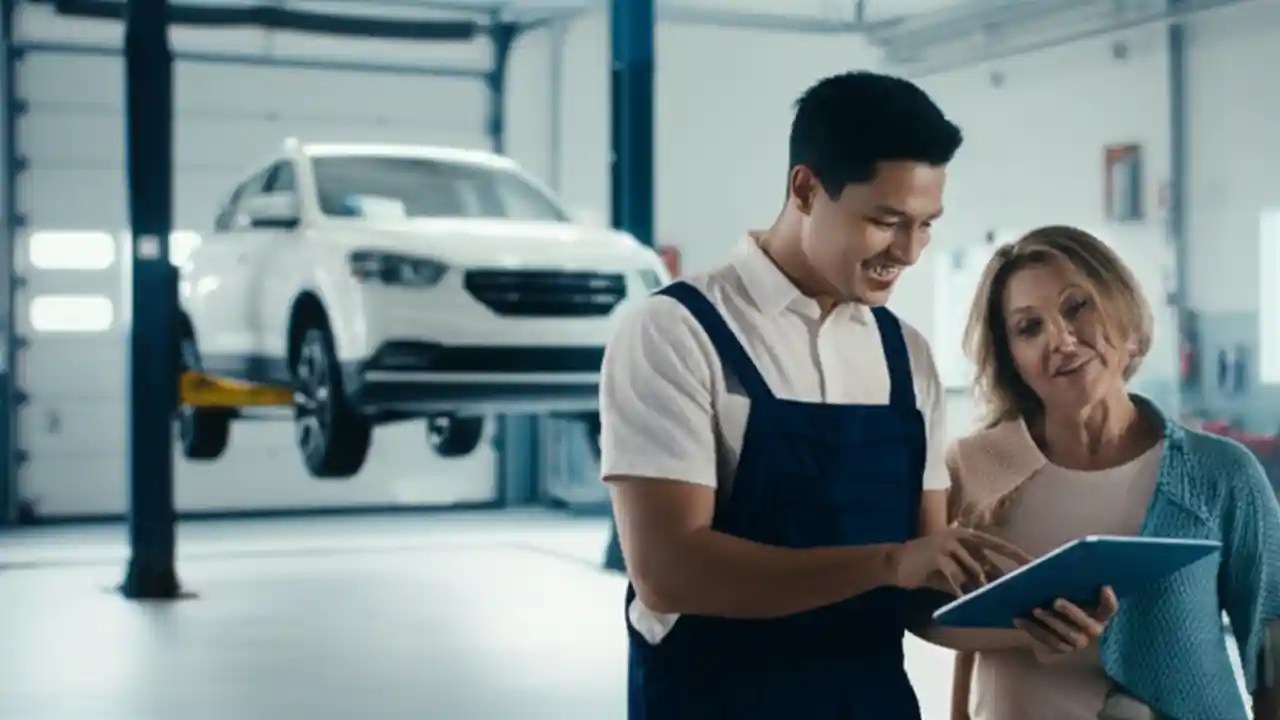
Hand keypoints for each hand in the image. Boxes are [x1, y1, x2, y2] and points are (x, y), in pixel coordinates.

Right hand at [891, 527, 1033, 594]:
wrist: (896, 563)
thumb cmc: (929, 569)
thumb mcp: (956, 572)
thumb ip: (975, 577)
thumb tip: (1000, 592)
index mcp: (969, 536)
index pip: (1000, 546)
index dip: (1019, 556)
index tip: (1038, 566)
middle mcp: (961, 536)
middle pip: (990, 558)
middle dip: (1004, 577)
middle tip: (1021, 591)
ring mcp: (948, 544)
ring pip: (975, 569)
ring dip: (984, 587)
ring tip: (996, 602)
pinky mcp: (937, 555)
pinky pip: (956, 575)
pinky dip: (963, 589)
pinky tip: (968, 601)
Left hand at [1014, 586, 1117, 664]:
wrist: (1045, 613)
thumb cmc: (1060, 594)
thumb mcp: (1064, 585)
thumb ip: (1063, 576)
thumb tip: (1050, 562)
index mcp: (1099, 613)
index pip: (1110, 608)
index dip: (1109, 600)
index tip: (1103, 586)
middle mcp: (1092, 629)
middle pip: (1089, 626)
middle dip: (1072, 612)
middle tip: (1056, 601)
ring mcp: (1078, 642)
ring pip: (1068, 636)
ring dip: (1051, 622)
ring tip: (1036, 610)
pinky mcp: (1061, 648)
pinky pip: (1048, 642)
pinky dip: (1032, 629)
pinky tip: (1018, 619)